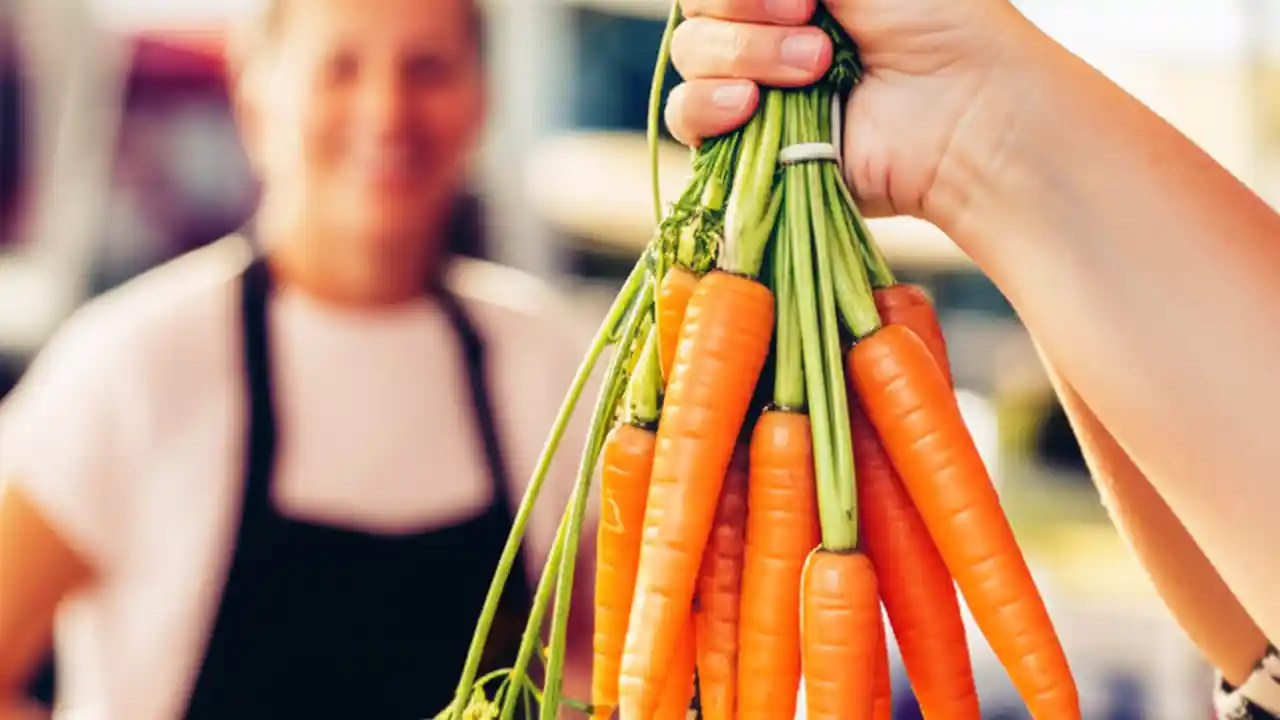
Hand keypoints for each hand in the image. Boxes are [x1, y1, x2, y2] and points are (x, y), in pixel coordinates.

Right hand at [666, 0, 1035, 218]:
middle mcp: (766, 30)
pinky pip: (685, 118)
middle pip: (696, 12)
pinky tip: (749, 106)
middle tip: (810, 24)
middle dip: (742, 12)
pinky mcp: (748, 146)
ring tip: (813, 70)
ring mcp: (754, 88)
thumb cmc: (936, 22)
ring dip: (741, 55)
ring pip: (690, 58)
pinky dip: (707, 105)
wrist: (965, 111)